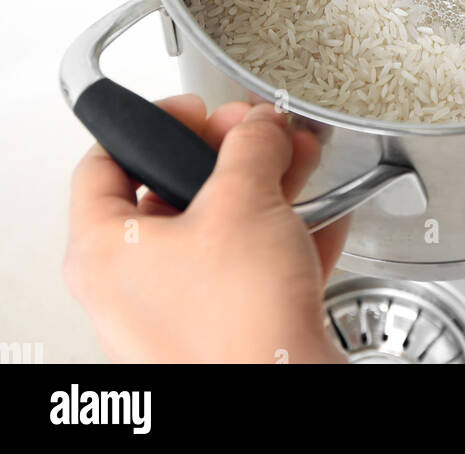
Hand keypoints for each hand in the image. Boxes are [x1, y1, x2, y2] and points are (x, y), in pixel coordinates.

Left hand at [64, 96, 347, 363]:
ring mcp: (173, 317)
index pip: (103, 164)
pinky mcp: (220, 337)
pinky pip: (247, 273)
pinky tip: (319, 217)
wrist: (287, 396)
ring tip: (298, 162)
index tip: (197, 110)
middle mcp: (127, 291)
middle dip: (229, 153)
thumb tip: (260, 126)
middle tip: (259, 133)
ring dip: (264, 188)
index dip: (154, 123)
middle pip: (170, 194)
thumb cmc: (238, 322)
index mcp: (102, 254)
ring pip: (215, 232)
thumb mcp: (245, 198)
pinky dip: (281, 239)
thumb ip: (251, 143)